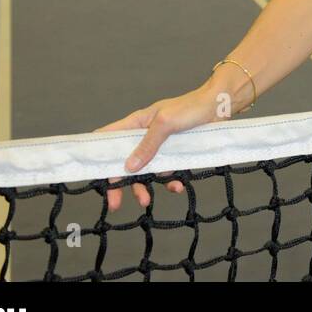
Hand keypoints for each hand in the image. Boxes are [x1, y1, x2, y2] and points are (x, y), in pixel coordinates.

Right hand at [94, 87, 227, 211]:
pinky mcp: (176, 154)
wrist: (220, 107)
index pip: (109, 137)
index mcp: (136, 124)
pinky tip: (177, 187)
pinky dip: (170, 181)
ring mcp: (160, 147)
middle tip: (116, 203)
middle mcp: (145, 136)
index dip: (98, 154)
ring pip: (146, 171)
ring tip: (146, 201)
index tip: (91, 174)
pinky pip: (168, 172)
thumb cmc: (191, 107)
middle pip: (125, 162)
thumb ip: (148, 144)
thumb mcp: (166, 123)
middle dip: (119, 184)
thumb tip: (129, 166)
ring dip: (144, 187)